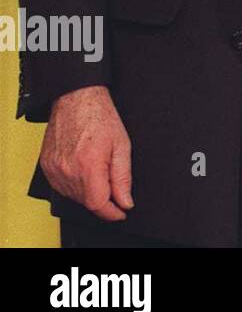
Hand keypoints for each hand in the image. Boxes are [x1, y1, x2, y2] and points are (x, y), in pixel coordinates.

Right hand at [39, 85, 132, 221]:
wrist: (76, 99)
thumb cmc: (100, 117)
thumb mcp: (122, 146)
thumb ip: (123, 178)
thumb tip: (125, 201)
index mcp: (89, 166)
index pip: (98, 204)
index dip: (112, 212)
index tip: (121, 212)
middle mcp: (68, 170)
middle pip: (87, 201)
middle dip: (103, 197)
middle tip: (113, 181)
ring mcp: (54, 169)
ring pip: (74, 196)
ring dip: (89, 191)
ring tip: (98, 168)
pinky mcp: (46, 166)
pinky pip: (61, 186)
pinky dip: (75, 184)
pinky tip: (83, 169)